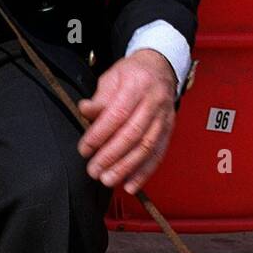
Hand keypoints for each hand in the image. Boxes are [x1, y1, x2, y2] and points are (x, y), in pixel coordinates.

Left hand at [78, 49, 177, 195]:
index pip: (117, 114)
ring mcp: (164, 117)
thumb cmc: (133, 74)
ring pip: (146, 147)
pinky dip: (144, 172)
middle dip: (111, 156)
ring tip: (108, 179)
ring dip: (126, 168)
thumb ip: (99, 99)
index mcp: (137, 85)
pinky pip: (158, 154)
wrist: (160, 67)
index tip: (85, 149)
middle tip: (94, 170)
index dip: (99, 135)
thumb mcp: (111, 78)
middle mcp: (154, 101)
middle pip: (132, 134)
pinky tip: (131, 184)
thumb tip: (85, 110)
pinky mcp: (168, 130)